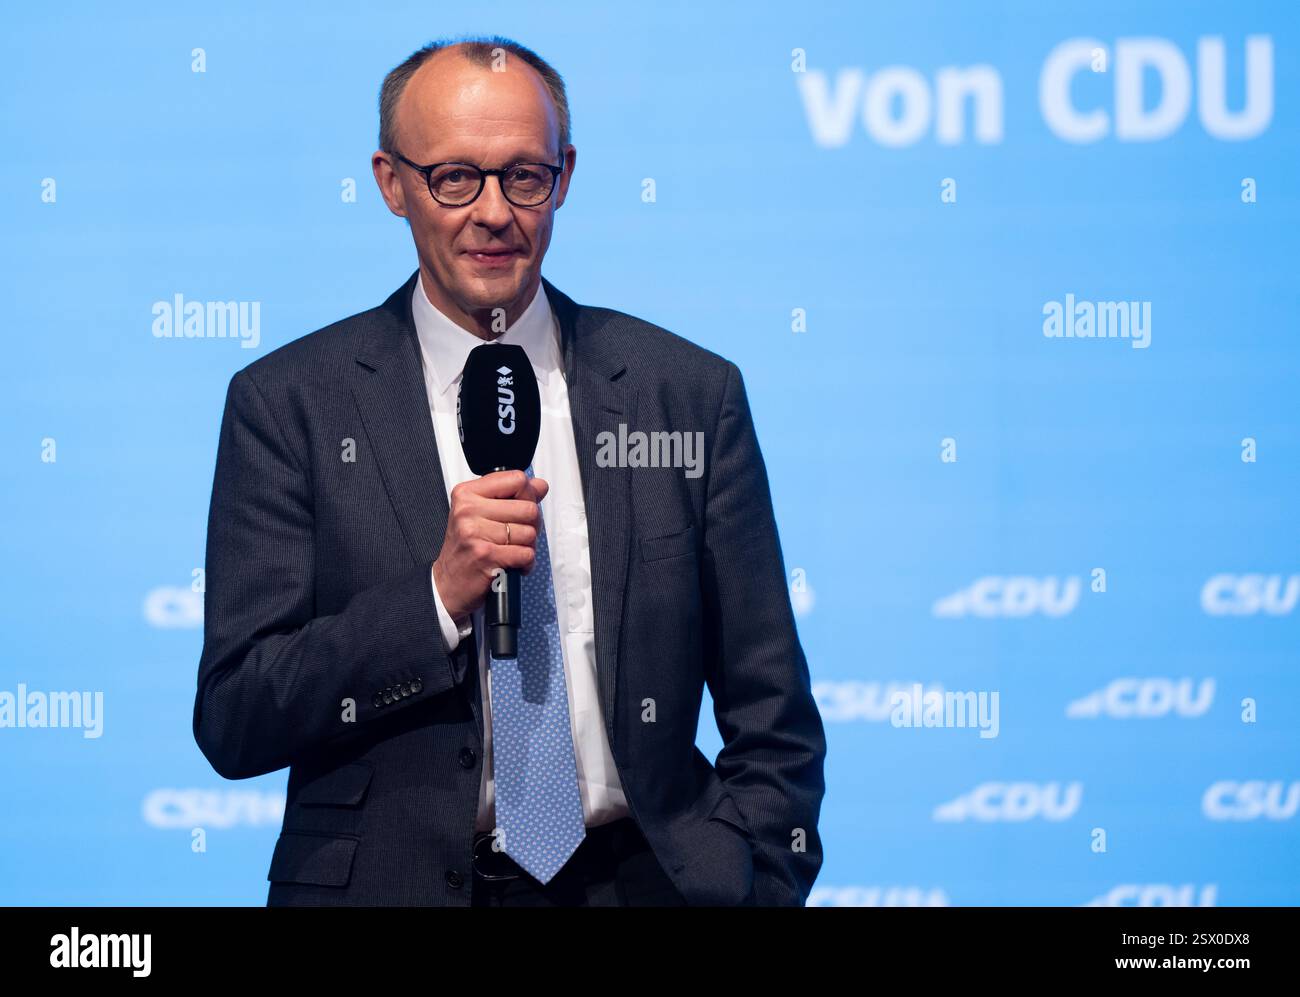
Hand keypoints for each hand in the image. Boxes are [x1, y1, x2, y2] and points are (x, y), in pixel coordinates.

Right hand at [431, 469, 548, 620]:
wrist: (447, 584)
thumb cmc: (466, 549)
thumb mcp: (481, 514)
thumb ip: (512, 496)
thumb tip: (540, 485)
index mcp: (467, 494)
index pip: (516, 479)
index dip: (528, 495)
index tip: (520, 508)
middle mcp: (468, 510)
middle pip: (529, 508)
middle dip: (532, 526)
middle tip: (517, 536)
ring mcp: (475, 532)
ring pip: (529, 533)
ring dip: (528, 547)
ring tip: (511, 551)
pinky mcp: (486, 555)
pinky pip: (526, 553)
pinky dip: (526, 563)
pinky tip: (513, 564)